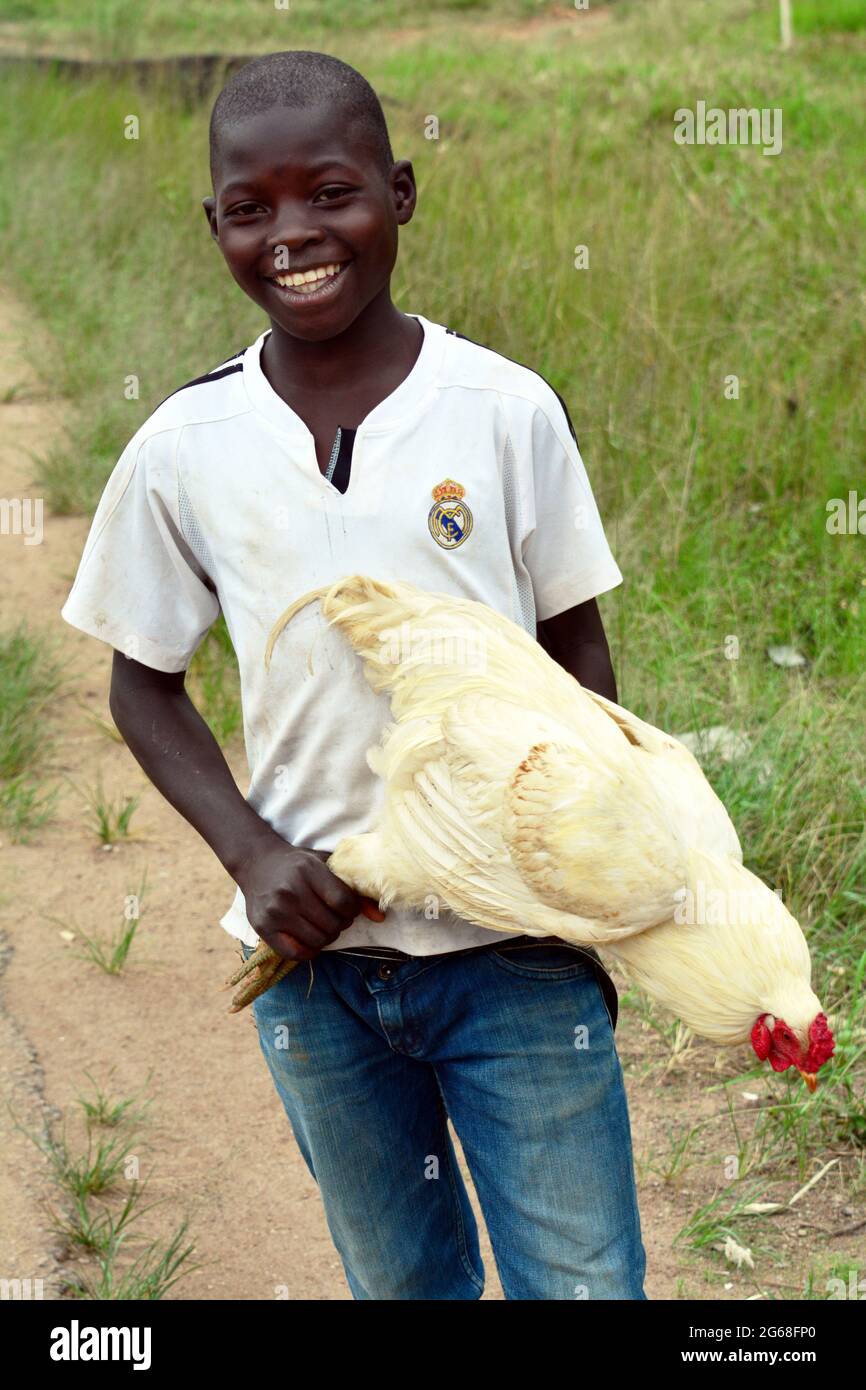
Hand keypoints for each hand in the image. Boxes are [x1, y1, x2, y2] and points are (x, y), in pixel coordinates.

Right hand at [235, 838, 380, 960]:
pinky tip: (309, 938)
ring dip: (326, 938)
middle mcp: (290, 891)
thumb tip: (380, 917)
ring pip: (317, 940)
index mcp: (308, 870)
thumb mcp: (326, 866)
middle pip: (332, 924)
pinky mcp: (263, 927)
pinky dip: (309, 951)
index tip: (347, 908)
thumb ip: (354, 890)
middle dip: (340, 924)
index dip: (352, 911)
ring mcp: (275, 911)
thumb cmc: (298, 865)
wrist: (257, 863)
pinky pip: (296, 953)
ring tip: (322, 926)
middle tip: (334, 917)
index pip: (343, 902)